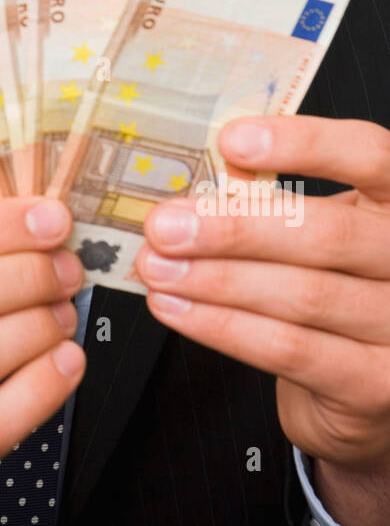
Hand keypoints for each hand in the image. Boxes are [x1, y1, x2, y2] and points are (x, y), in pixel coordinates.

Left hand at [134, 117, 389, 502]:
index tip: (231, 142)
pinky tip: (178, 309)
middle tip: (165, 224)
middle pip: (329, 234)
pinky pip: (291, 350)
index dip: (304, 144)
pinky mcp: (377, 384)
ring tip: (158, 268)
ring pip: (304, 295)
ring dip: (216, 280)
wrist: (360, 382)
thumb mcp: (316, 229)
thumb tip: (206, 180)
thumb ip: (276, 199)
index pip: (369, 156)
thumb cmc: (331, 286)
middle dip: (234, 228)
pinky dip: (224, 327)